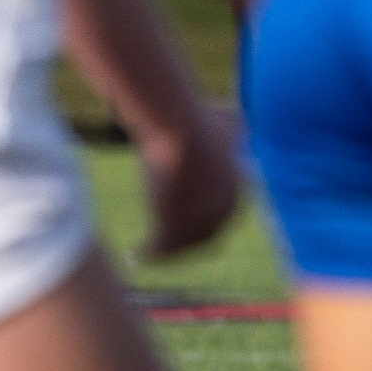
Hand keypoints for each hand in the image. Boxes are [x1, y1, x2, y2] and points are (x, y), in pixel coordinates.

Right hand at [134, 103, 241, 261]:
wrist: (183, 133)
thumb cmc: (197, 121)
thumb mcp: (224, 121)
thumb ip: (229, 127)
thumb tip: (232, 116)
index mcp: (236, 192)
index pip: (221, 217)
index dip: (203, 222)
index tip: (184, 223)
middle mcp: (224, 212)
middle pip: (205, 236)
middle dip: (186, 241)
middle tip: (165, 244)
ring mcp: (201, 221)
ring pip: (181, 245)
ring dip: (165, 250)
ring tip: (144, 254)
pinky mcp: (177, 228)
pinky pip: (162, 248)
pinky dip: (149, 253)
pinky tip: (135, 254)